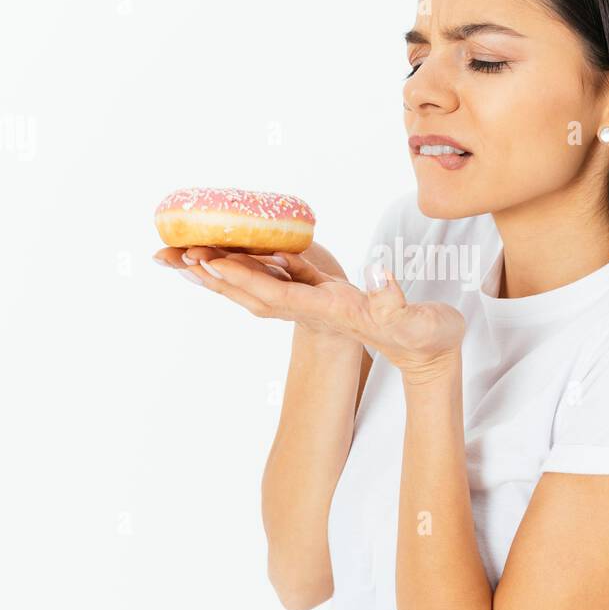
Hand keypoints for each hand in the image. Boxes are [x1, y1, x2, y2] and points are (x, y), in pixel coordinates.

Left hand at [153, 246, 463, 374]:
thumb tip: (379, 276)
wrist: (432, 355)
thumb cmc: (427, 339)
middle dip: (217, 276)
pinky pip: (280, 280)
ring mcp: (317, 307)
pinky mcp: (325, 299)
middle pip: (255, 293)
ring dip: (226, 274)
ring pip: (261, 288)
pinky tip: (242, 253)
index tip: (211, 263)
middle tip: (176, 257)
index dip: (243, 278)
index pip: (277, 295)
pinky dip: (255, 266)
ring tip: (189, 256)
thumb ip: (397, 303)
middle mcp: (315, 312)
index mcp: (331, 313)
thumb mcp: (417, 322)